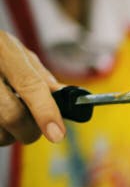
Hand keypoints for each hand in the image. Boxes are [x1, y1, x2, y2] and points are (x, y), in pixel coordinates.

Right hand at [0, 30, 64, 145]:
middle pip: (12, 115)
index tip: (57, 134)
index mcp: (3, 51)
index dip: (45, 112)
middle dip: (29, 131)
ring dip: (7, 135)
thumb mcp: (14, 52)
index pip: (29, 85)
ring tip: (6, 121)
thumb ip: (38, 75)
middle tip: (32, 130)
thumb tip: (65, 98)